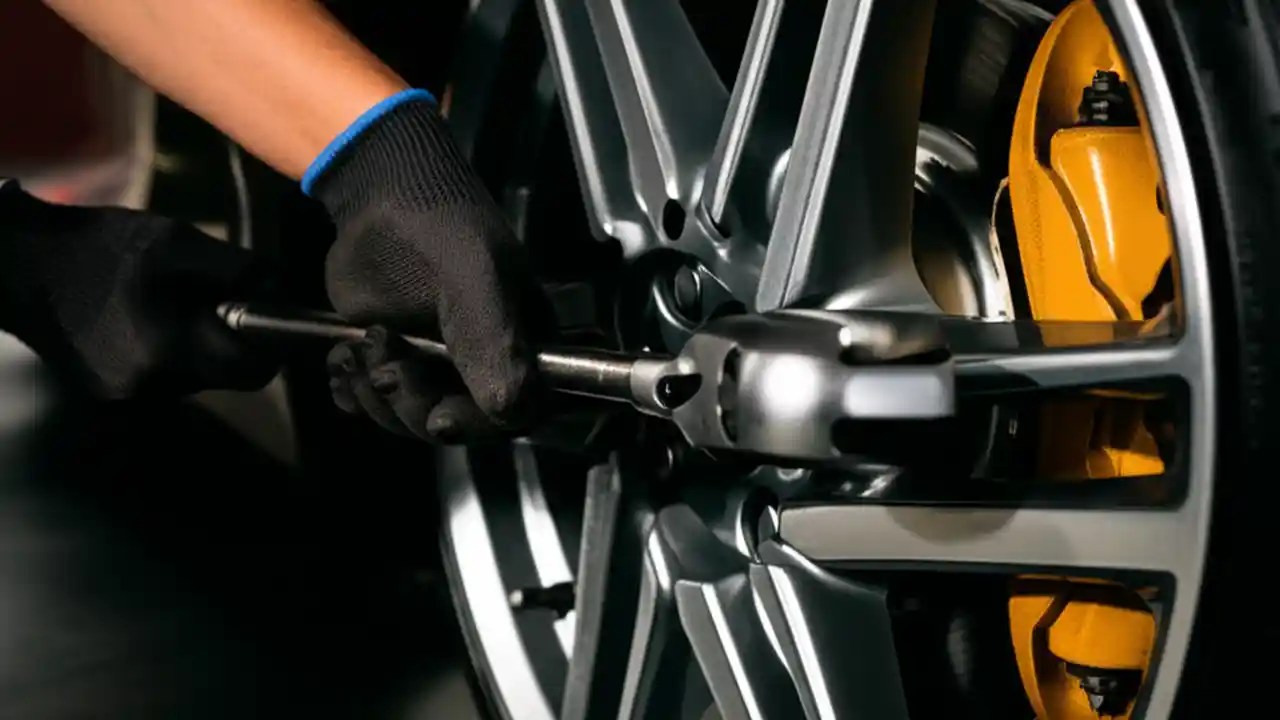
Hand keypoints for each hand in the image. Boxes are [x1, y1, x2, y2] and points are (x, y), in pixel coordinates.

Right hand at [0, 182, 277, 398]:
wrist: (19, 266)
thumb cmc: (102, 249)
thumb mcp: (180, 243)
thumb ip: (238, 269)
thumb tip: (278, 288)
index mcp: (173, 351)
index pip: (253, 371)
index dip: (271, 347)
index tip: (271, 319)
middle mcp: (153, 386)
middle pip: (224, 375)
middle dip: (231, 341)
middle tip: (218, 301)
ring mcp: (126, 395)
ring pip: (193, 376)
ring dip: (198, 346)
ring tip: (174, 304)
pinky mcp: (107, 392)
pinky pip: (161, 377)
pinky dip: (167, 352)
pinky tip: (145, 318)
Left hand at [311, 94, 547, 441]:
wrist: (379, 191)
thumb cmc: (441, 224)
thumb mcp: (476, 280)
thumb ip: (494, 342)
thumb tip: (509, 410)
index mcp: (521, 343)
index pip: (513, 413)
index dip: (475, 427)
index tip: (439, 417)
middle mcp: (481, 360)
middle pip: (452, 425)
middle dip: (411, 404)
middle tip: (387, 357)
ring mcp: (432, 362)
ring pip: (406, 419)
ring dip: (374, 395)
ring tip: (361, 347)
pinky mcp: (389, 356)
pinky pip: (370, 403)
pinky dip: (349, 391)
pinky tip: (342, 359)